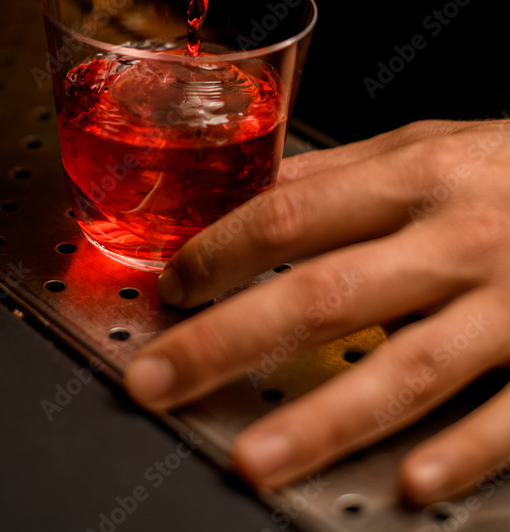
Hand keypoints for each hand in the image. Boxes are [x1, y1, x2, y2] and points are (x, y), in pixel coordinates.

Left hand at [124, 118, 509, 504]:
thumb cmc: (507, 166)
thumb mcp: (426, 145)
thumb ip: (341, 173)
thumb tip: (252, 193)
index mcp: (414, 175)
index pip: (293, 213)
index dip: (221, 252)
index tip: (172, 288)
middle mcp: (454, 237)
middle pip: (325, 295)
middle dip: (229, 343)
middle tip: (158, 382)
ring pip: (407, 368)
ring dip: (324, 419)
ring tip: (252, 460)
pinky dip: (460, 452)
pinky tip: (406, 487)